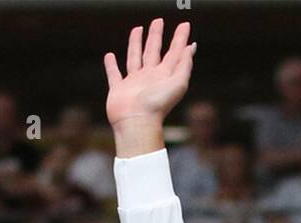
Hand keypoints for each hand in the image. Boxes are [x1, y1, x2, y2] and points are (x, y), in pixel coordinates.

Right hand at [104, 19, 195, 150]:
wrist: (137, 123)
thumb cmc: (158, 106)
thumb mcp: (178, 83)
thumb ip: (184, 65)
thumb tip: (190, 47)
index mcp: (164, 76)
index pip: (174, 53)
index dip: (180, 39)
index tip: (185, 25)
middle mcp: (150, 78)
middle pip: (154, 51)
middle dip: (157, 36)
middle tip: (158, 21)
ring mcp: (134, 83)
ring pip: (135, 58)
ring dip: (136, 44)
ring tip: (137, 29)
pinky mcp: (118, 89)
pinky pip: (114, 74)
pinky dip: (111, 66)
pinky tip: (110, 56)